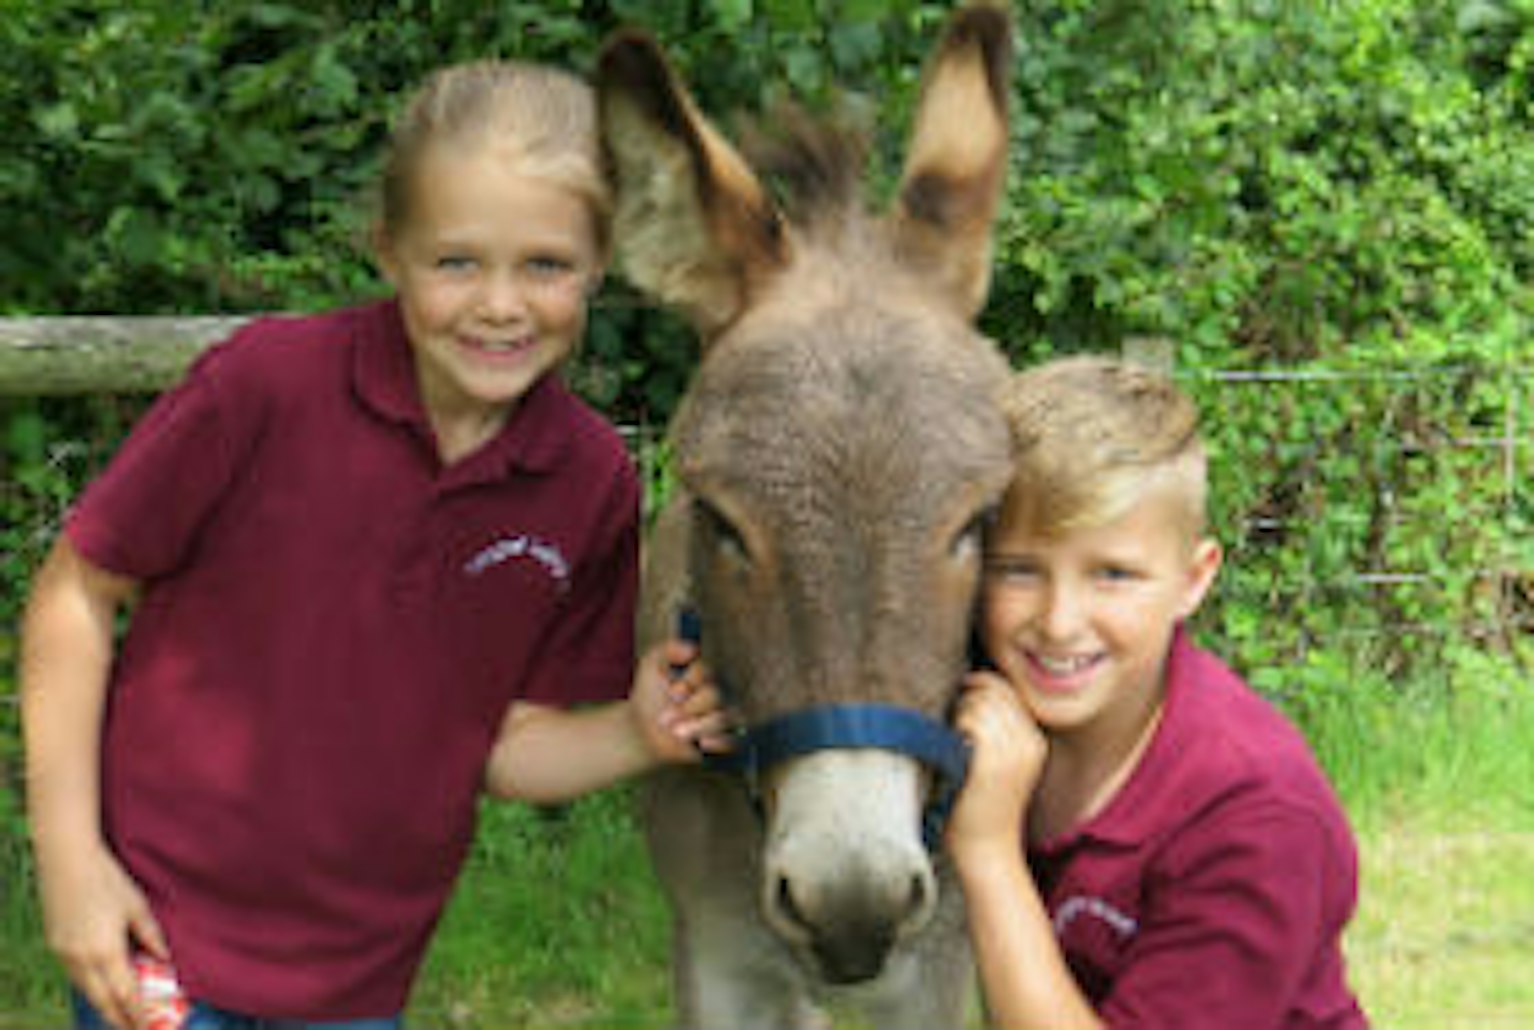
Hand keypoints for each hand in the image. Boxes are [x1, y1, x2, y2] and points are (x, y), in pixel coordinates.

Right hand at [37, 842, 167, 1029]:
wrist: (67, 860)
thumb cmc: (107, 879)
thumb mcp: (137, 907)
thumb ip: (151, 937)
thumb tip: (165, 961)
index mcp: (106, 951)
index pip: (125, 994)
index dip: (137, 1013)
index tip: (148, 1026)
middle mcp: (81, 959)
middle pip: (102, 1001)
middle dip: (119, 1019)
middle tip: (135, 1029)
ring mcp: (64, 954)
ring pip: (86, 990)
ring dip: (104, 1004)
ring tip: (120, 1014)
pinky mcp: (55, 945)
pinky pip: (75, 976)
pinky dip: (91, 987)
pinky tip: (101, 988)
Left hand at [631, 639, 734, 762]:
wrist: (643, 733)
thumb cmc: (649, 698)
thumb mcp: (652, 665)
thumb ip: (669, 648)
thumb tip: (694, 650)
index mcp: (705, 676)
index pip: (707, 673)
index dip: (689, 682)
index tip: (672, 692)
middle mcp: (719, 695)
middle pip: (715, 696)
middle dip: (688, 708)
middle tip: (665, 720)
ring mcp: (724, 719)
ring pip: (724, 718)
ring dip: (698, 726)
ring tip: (676, 733)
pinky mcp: (725, 742)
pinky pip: (736, 740)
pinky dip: (721, 741)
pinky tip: (703, 743)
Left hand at [947, 670, 1047, 854]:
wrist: (986, 849)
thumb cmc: (983, 804)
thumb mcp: (1004, 762)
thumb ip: (996, 727)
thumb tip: (968, 683)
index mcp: (1034, 740)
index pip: (1008, 690)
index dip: (981, 684)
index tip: (962, 693)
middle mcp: (1027, 742)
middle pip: (993, 691)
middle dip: (967, 694)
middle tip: (952, 716)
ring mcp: (1011, 751)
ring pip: (979, 702)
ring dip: (958, 709)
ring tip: (950, 731)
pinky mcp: (990, 761)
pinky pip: (969, 720)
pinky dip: (954, 724)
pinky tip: (948, 743)